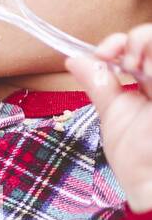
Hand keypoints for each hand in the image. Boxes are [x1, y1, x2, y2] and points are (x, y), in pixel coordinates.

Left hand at [66, 24, 151, 212]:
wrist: (149, 181)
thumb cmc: (136, 155)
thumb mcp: (113, 111)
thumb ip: (99, 82)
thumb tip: (74, 59)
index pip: (143, 43)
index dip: (122, 40)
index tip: (102, 53)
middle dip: (136, 38)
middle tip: (117, 57)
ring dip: (147, 43)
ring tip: (132, 65)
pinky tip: (145, 71)